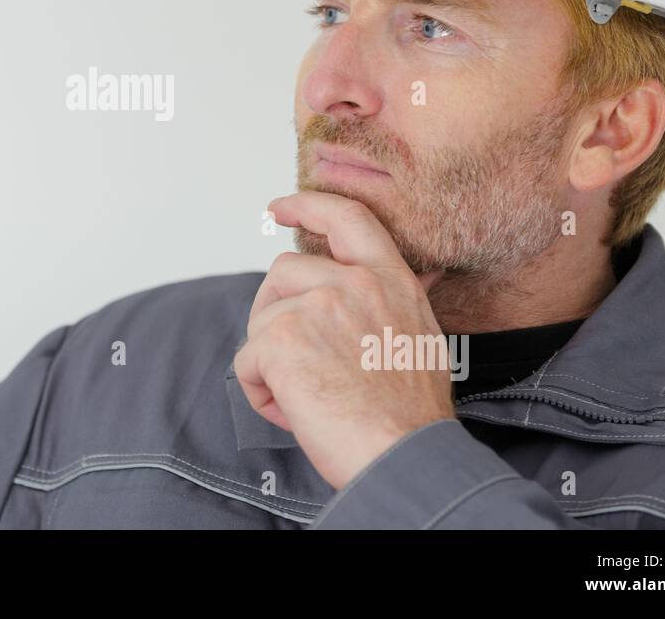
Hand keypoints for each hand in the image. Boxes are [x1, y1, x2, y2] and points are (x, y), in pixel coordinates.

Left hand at [234, 191, 454, 489]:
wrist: (407, 458)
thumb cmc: (411, 417)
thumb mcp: (418, 337)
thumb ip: (388, 303)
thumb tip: (367, 285)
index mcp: (391, 280)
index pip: (346, 219)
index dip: (306, 207)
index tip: (278, 208)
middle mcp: (355, 283)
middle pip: (282, 272)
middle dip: (275, 312)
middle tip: (295, 361)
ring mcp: (316, 306)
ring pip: (262, 318)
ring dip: (270, 360)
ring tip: (307, 397)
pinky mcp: (282, 338)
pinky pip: (246, 360)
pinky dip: (260, 392)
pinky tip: (294, 412)